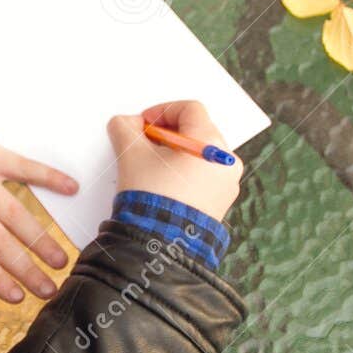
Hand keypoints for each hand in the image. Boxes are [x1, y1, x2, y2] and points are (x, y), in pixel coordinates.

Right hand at [107, 100, 243, 220]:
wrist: (161, 243)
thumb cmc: (151, 196)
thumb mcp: (132, 156)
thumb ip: (126, 130)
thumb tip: (125, 122)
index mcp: (211, 143)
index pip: (190, 109)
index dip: (162, 111)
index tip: (143, 124)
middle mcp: (226, 161)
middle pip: (197, 131)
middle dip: (167, 134)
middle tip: (144, 145)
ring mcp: (227, 184)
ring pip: (200, 155)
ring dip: (176, 153)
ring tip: (152, 168)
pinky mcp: (221, 202)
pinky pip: (204, 177)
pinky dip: (185, 173)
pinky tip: (164, 185)